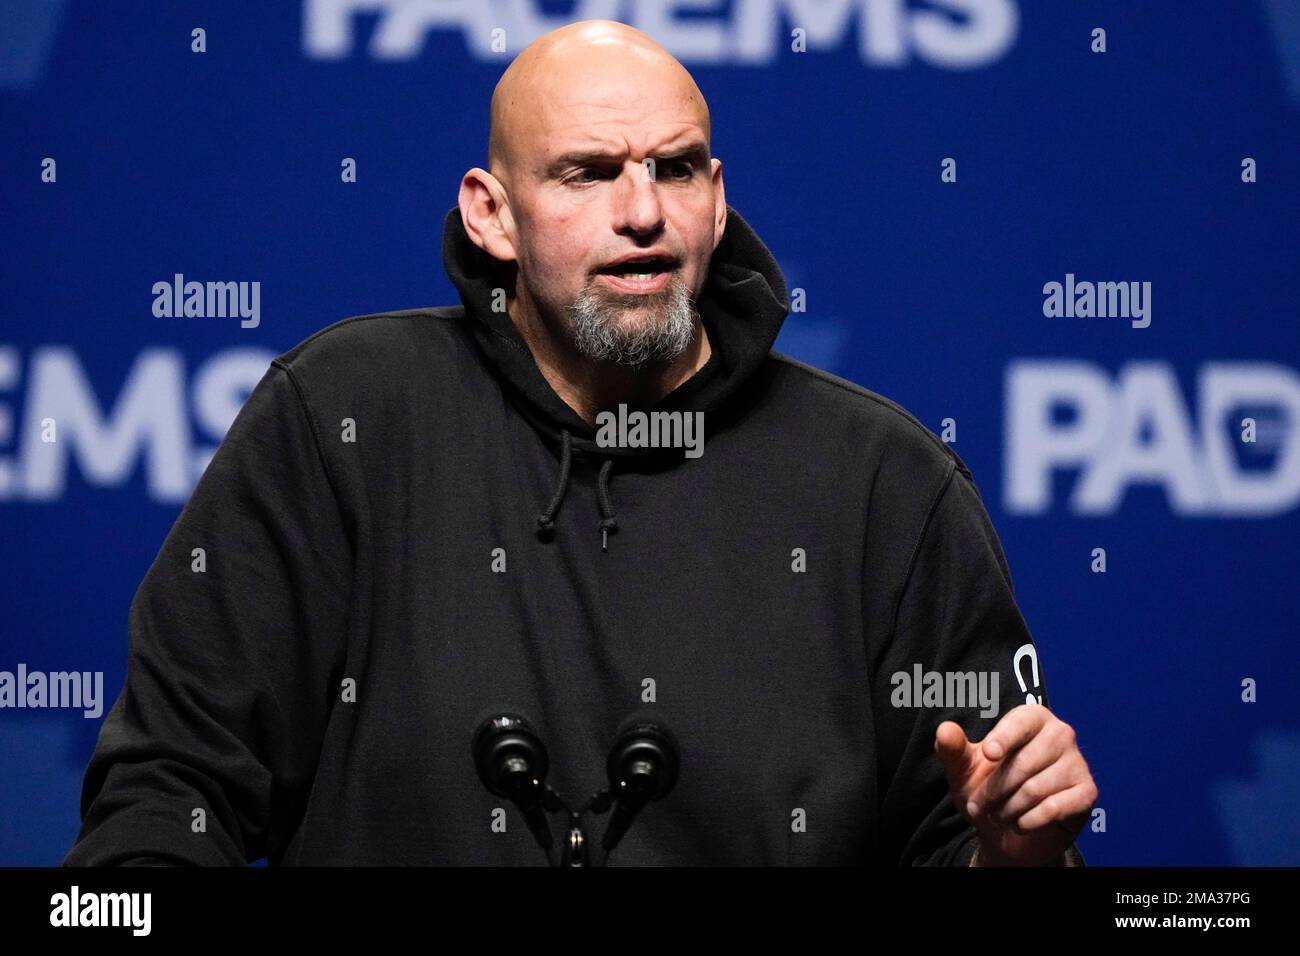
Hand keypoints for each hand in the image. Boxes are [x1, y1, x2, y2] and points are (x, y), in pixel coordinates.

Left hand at [934, 704, 1096, 865]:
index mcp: (1032, 718)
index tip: (988, 755)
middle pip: (1022, 764)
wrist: (1009, 827)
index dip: (1002, 739)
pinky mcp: (1087, 792)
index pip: (1019, 723)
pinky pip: (1054, 808)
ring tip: (998, 814)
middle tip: (980, 805)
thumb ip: (952, 749)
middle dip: (993, 791)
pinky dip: (1028, 821)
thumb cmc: (988, 787)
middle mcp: (1060, 734)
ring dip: (1007, 809)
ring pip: (1035, 789)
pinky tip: (1019, 823)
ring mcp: (1077, 763)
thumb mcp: (964, 770)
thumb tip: (945, 730)